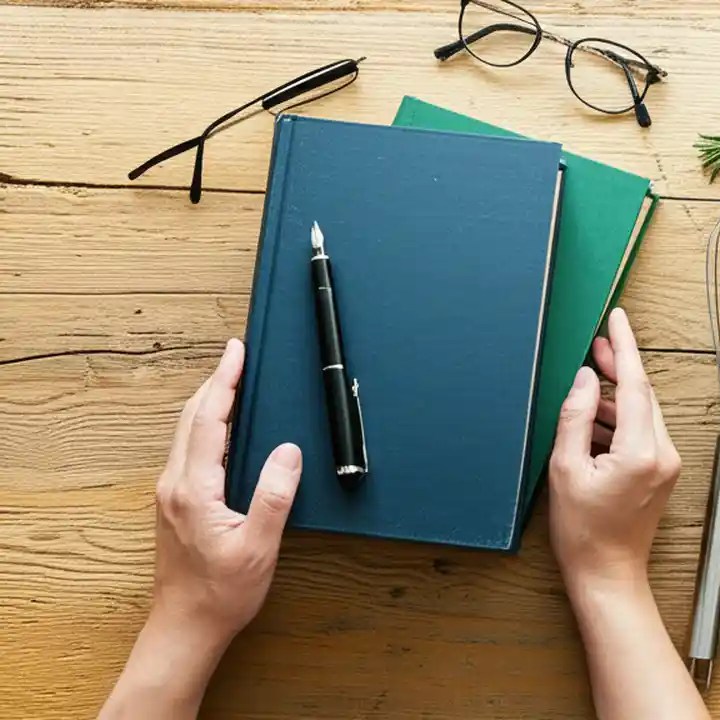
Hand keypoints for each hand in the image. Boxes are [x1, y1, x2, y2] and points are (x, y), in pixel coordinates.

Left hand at [152, 338, 301, 646]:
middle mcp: (175, 486)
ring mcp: (170, 495)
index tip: (236, 353)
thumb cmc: (221, 593)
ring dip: (207, 403)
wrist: (185, 627)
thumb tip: (287, 452)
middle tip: (235, 356)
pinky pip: (186, 451)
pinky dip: (203, 426)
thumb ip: (274, 496)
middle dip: (215, 383)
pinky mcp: (173, 505)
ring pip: (185, 434)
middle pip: (191, 419)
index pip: (208, 421)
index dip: (224, 382)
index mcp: (194, 489)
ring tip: (229, 382)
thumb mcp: (259, 546)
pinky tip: (218, 429)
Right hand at [549, 308, 681, 591]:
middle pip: (641, 394)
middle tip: (592, 346)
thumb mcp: (565, 469)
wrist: (608, 575)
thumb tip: (584, 379)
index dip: (624, 347)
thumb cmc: (583, 532)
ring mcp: (667, 464)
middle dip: (617, 368)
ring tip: (584, 387)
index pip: (634, 384)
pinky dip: (619, 421)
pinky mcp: (663, 472)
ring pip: (642, 412)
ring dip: (615, 397)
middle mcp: (663, 454)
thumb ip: (575, 417)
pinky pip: (643, 432)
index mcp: (640, 451)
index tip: (617, 319)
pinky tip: (593, 422)